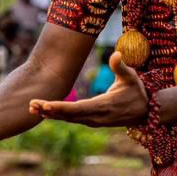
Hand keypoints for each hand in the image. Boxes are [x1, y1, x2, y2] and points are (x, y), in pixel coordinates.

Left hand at [28, 51, 148, 127]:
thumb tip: (116, 54)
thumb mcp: (132, 77)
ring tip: (32, 107)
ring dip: (50, 114)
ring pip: (68, 119)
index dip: (61, 107)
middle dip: (49, 110)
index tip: (46, 105)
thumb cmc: (137, 91)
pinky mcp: (92, 121)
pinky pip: (72, 119)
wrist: (145, 111)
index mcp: (104, 106)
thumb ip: (121, 67)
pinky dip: (58, 115)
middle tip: (31, 104)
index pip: (78, 109)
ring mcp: (94, 121)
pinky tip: (45, 111)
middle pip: (68, 116)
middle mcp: (96, 117)